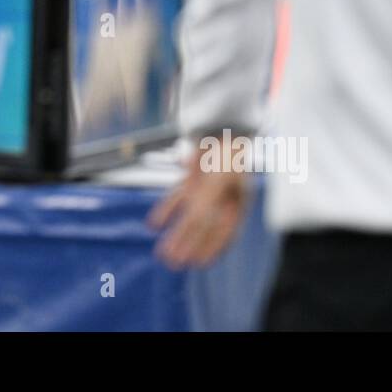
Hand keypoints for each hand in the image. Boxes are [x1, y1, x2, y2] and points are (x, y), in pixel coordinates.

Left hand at [147, 139, 251, 267]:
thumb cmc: (226, 155)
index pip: (223, 235)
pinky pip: (176, 200)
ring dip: (175, 235)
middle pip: (202, 230)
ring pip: (188, 218)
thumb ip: (206, 204)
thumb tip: (191, 226)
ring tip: (162, 252)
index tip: (197, 264)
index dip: (211, 250)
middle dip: (187, 246)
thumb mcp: (218, 182)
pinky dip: (165, 211)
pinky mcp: (191, 183)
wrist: (218, 128)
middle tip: (173, 263)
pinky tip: (154, 224)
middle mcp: (220, 203)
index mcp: (237, 206)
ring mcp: (204, 193)